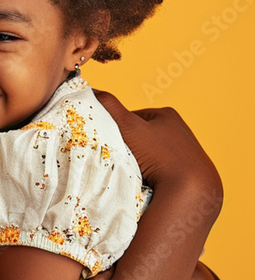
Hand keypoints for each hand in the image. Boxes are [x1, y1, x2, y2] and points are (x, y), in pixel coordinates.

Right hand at [93, 90, 221, 200]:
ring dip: (141, 161)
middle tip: (123, 159)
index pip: (131, 117)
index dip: (117, 129)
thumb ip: (110, 106)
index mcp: (167, 115)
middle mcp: (180, 130)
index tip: (112, 142)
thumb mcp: (128, 127)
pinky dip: (153, 174)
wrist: (190, 191)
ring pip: (151, 153)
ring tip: (137, 172)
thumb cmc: (159, 155)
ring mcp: (185, 152)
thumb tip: (89, 89)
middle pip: (141, 136)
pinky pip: (162, 169)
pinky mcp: (189, 171)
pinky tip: (150, 181)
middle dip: (130, 146)